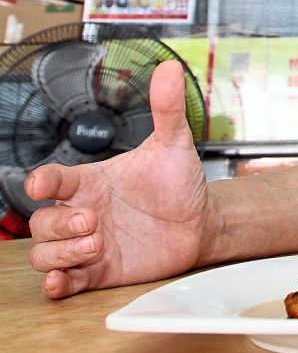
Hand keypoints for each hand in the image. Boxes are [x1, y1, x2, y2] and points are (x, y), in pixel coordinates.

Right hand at [25, 60, 210, 297]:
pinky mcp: (97, 271)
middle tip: (95, 222)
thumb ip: (167, 109)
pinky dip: (56, 283)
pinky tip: (62, 280)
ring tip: (96, 244)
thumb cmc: (179, 183)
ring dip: (60, 252)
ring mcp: (87, 242)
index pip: (52, 179)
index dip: (42, 181)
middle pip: (41, 221)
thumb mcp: (174, 145)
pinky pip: (61, 281)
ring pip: (43, 252)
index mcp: (92, 181)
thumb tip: (169, 69)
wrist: (201, 222)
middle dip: (60, 224)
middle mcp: (83, 211)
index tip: (43, 184)